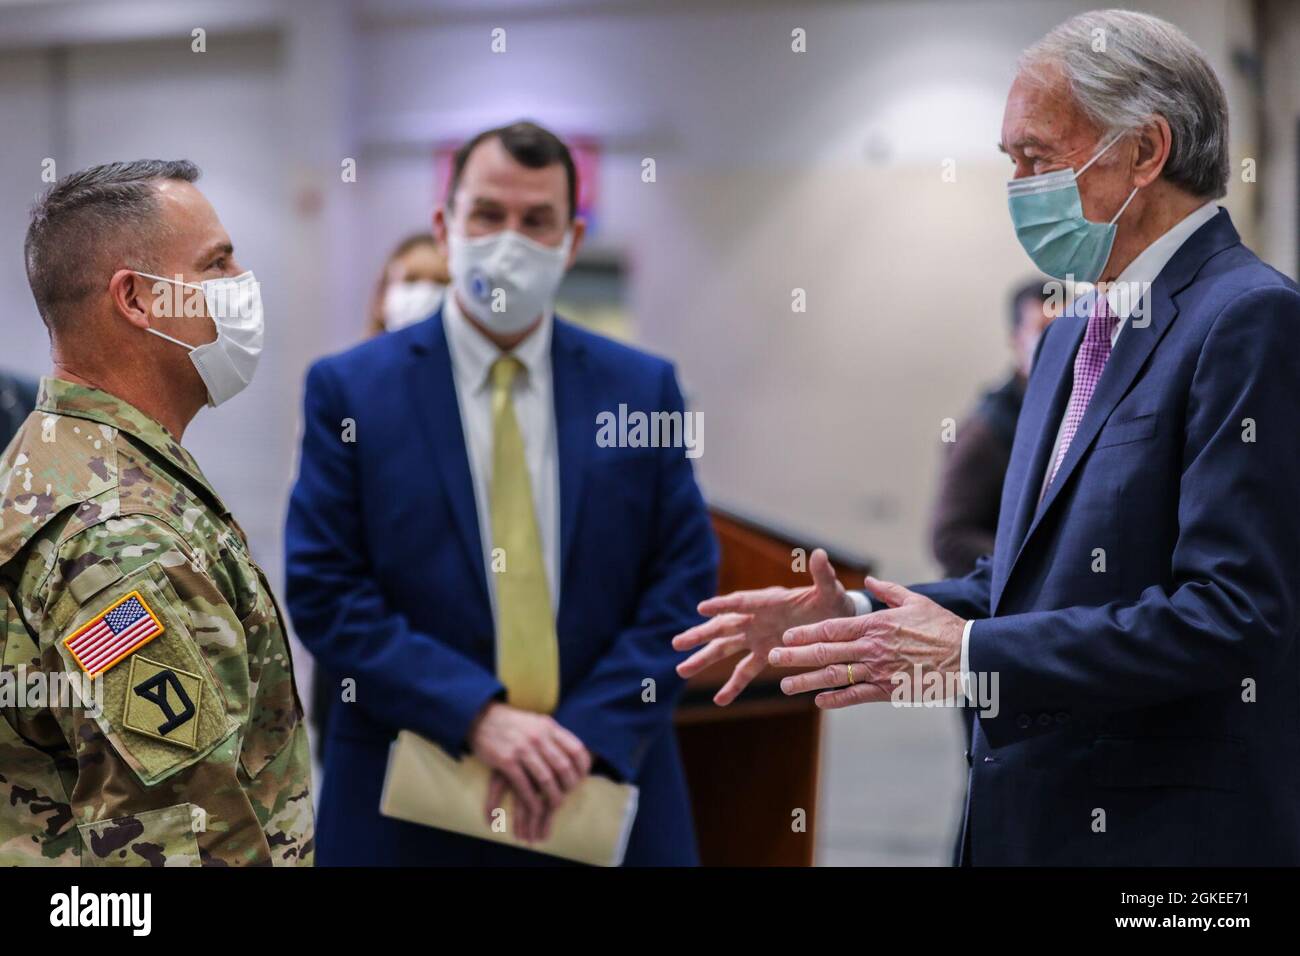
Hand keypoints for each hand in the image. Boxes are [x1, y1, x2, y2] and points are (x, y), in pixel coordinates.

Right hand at [470, 702, 590, 842]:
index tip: (583, 778)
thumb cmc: (513, 724)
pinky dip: (532, 799)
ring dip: (553, 796)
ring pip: (546, 778)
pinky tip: (536, 807)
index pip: (576, 749)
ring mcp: (522, 748)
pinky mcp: (506, 760)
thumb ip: (555, 735)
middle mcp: (538, 736)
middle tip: (570, 794)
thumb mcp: (537, 722)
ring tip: (556, 805)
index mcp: (549, 726)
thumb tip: (576, 753)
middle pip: (563, 766)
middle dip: (569, 785)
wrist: (482, 718)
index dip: (583, 767)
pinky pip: (524, 785)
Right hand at [672, 548, 854, 705]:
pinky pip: (746, 671)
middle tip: (676, 644)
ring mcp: (759, 637)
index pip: (743, 601)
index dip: (724, 605)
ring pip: (725, 648)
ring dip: (704, 659)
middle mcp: (758, 618)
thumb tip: (819, 553)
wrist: (839, 622)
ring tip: (682, 670)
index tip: (702, 608)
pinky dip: (734, 685)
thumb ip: (823, 575)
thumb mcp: (831, 590)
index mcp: (771, 601)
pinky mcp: (766, 653)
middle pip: (723, 626)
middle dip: (700, 635)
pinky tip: (720, 701)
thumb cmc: (834, 601)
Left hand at [771, 576, 964, 708]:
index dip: (806, 632)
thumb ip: (888, 591)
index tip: (787, 635)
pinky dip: (836, 699)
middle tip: (773, 657)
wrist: (967, 656)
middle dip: (795, 656)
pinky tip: (819, 701)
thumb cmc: (942, 627)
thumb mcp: (915, 601)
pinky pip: (856, 696)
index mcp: (875, 625)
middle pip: (825, 652)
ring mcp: (878, 671)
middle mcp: (871, 648)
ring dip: (807, 681)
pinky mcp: (889, 691)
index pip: (832, 628)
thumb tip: (869, 581)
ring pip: (834, 676)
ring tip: (785, 685)